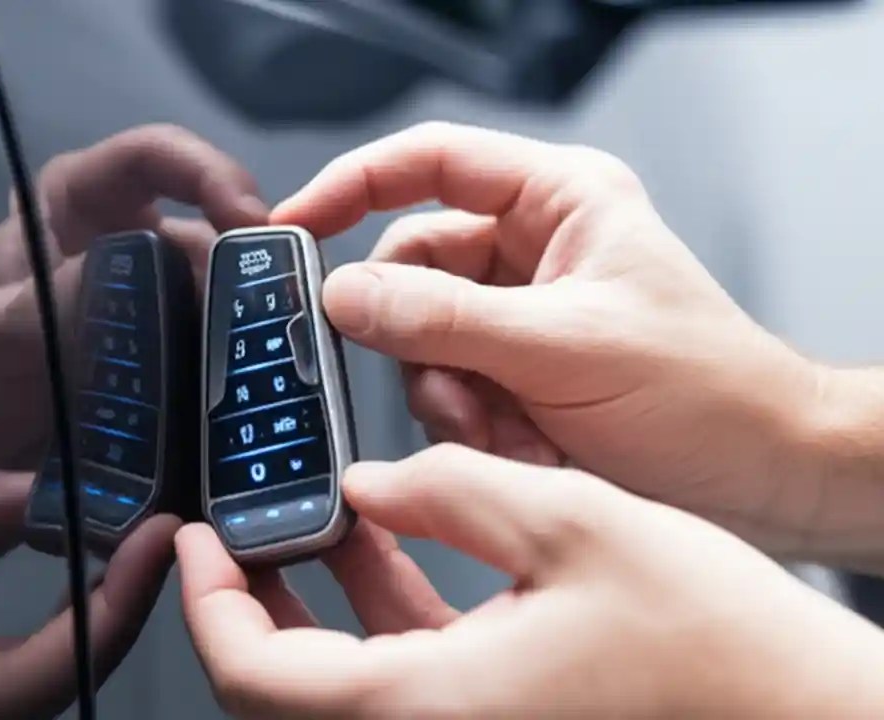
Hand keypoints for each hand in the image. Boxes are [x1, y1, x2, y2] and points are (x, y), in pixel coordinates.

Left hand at [0, 124, 265, 468]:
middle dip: (244, 275)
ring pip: (216, 304)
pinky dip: (226, 381)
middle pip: (205, 237)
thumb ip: (51, 304)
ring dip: (240, 338)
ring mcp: (143, 306)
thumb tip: (139, 273)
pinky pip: (206, 359)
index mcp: (73, 206)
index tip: (252, 222)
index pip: (153, 157)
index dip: (211, 173)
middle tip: (270, 326)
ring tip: (258, 381)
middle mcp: (121, 244)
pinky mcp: (155, 363)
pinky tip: (240, 411)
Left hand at [178, 445, 883, 718]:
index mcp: (427, 706)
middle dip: (250, 598)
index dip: (207, 603)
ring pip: (342, 674)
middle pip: (285, 684)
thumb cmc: (715, 646)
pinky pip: (404, 668)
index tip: (196, 539)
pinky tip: (386, 535)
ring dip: (312, 597)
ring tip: (307, 512)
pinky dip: (380, 606)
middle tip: (239, 525)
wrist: (805, 714)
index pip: (254, 677)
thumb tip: (371, 482)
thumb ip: (452, 490)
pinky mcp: (497, 719)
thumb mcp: (574, 523)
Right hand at [273, 121, 883, 562]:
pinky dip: (471, 426)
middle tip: (445, 386)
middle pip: (412, 267)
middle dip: (420, 340)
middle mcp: (531, 250)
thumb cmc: (707, 394)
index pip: (431, 163)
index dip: (352, 184)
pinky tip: (524, 449)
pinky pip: (447, 388)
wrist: (765, 478)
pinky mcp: (516, 374)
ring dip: (450, 396)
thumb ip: (444, 319)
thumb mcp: (564, 350)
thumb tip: (345, 293)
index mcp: (557, 203)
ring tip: (509, 432)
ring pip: (420, 339)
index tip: (294, 225)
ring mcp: (520, 316)